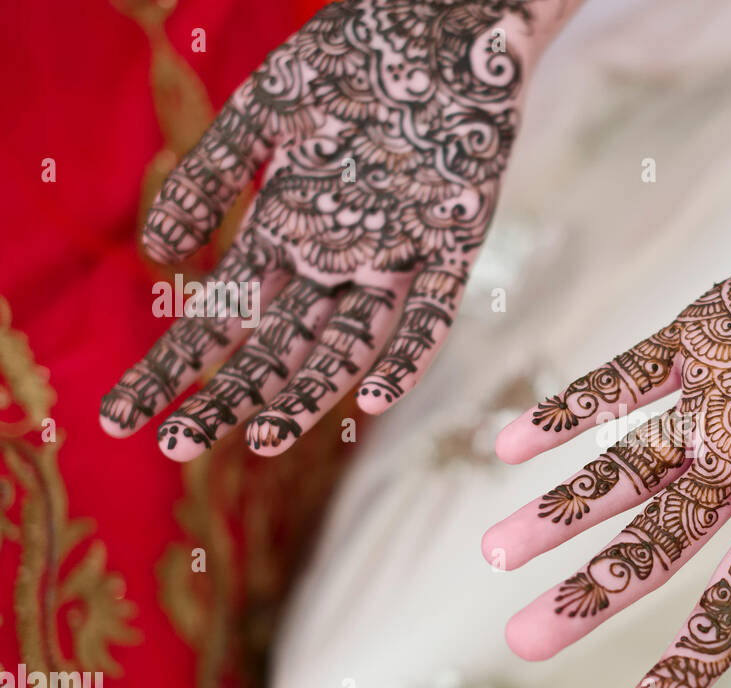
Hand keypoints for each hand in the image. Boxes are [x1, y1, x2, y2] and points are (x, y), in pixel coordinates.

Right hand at [101, 0, 544, 458]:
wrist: (438, 25)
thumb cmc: (348, 57)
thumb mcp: (266, 111)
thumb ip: (214, 176)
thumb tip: (160, 254)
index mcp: (286, 228)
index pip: (221, 317)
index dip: (173, 368)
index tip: (122, 417)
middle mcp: (335, 257)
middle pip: (275, 346)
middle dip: (226, 396)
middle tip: (175, 447)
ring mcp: (393, 258)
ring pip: (344, 345)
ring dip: (304, 393)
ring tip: (260, 439)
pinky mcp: (451, 249)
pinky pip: (429, 317)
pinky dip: (405, 356)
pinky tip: (372, 398)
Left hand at [485, 122, 730, 687]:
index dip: (685, 668)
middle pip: (659, 546)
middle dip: (595, 595)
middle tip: (524, 642)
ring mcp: (720, 403)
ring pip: (628, 469)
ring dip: (565, 509)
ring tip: (495, 553)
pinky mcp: (706, 334)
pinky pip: (627, 376)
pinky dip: (574, 407)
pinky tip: (513, 442)